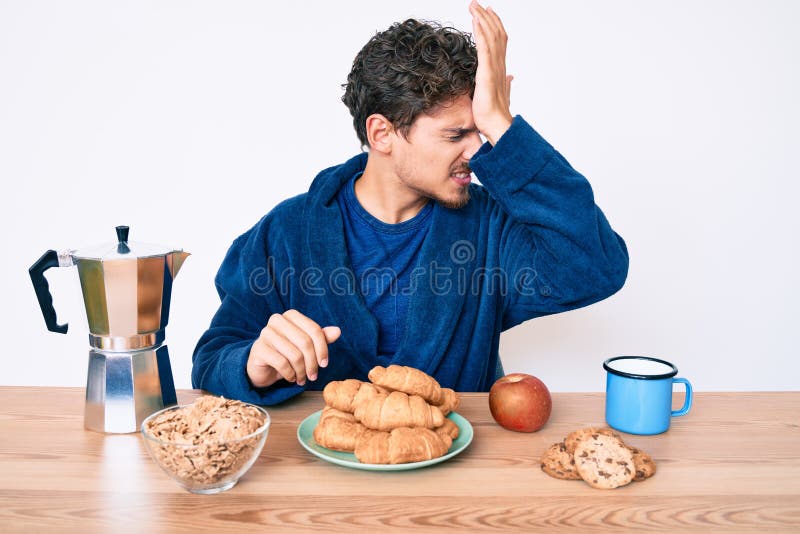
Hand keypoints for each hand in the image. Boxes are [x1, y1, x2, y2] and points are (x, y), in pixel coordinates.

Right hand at [247, 309, 340, 387]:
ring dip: (301, 371)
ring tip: (302, 378)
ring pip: (294, 355)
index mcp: (291, 315)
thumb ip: (321, 337)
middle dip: (312, 363)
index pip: (314, 330)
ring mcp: (266, 333)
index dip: (322, 349)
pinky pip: (282, 363)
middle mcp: (277, 320)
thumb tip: (337, 331)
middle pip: (305, 342)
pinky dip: (290, 374)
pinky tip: (291, 378)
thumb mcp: (306, 345)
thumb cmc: (287, 353)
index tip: (324, 364)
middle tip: (313, 376)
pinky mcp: (258, 349)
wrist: (263, 366)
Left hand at [469, 0, 512, 144]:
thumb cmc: (495, 114)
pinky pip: (484, 48)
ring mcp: (493, 67)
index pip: (499, 40)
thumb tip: (511, 78)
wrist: (496, 125)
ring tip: (474, 6)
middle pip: (495, 33)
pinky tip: (476, 21)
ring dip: (481, 19)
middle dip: (486, 16)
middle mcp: (499, 64)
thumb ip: (506, 84)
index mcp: (500, 68)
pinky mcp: (486, 73)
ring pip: (490, 36)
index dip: (494, 24)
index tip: (488, 12)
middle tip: (477, 3)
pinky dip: (481, 33)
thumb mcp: (501, 94)